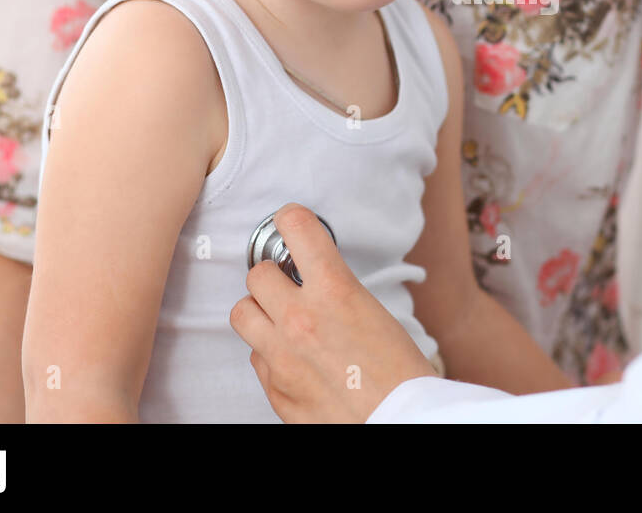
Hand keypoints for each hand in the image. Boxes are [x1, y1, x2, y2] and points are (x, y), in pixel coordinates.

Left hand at [230, 203, 437, 421]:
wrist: (398, 422)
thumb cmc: (400, 375)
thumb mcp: (374, 313)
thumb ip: (336, 293)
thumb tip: (314, 283)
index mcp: (334, 292)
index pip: (296, 229)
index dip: (292, 219)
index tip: (291, 222)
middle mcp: (300, 319)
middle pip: (257, 274)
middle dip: (273, 276)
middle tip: (289, 284)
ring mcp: (281, 356)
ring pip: (242, 313)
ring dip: (260, 312)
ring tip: (282, 319)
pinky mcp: (274, 388)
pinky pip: (256, 358)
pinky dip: (270, 354)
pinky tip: (295, 359)